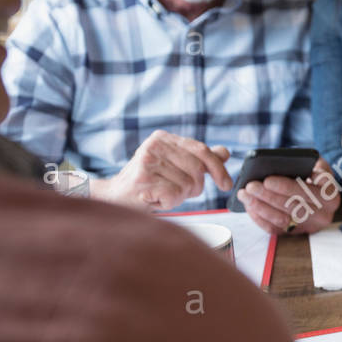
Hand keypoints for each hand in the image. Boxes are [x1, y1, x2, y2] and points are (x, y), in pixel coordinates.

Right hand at [93, 130, 231, 210]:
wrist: (115, 198)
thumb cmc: (148, 183)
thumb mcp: (174, 166)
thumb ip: (198, 158)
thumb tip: (224, 152)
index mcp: (163, 138)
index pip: (201, 150)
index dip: (218, 168)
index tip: (226, 184)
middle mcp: (155, 145)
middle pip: (198, 169)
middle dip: (195, 186)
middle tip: (178, 191)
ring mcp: (148, 161)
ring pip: (187, 184)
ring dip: (180, 196)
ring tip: (162, 193)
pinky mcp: (144, 179)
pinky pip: (175, 195)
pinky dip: (170, 203)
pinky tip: (156, 199)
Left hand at [238, 159, 339, 234]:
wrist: (318, 194)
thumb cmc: (312, 174)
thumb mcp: (316, 164)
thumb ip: (308, 162)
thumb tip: (288, 163)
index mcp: (331, 195)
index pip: (308, 192)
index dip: (286, 187)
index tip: (267, 180)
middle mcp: (324, 214)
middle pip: (292, 207)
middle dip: (268, 196)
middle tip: (250, 186)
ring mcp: (310, 226)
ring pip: (282, 220)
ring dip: (260, 207)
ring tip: (245, 195)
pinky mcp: (296, 234)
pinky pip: (275, 229)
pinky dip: (259, 218)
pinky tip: (249, 206)